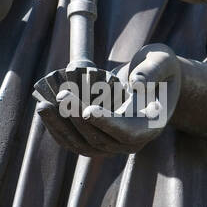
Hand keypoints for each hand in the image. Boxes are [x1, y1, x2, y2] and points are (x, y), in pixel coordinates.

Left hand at [37, 45, 182, 157]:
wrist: (154, 84)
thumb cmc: (160, 69)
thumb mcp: (162, 62)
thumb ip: (153, 70)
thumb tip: (136, 81)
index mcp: (149, 126)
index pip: (126, 132)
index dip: (107, 123)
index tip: (88, 110)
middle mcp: (130, 142)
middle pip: (100, 139)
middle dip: (78, 118)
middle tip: (63, 95)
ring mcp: (112, 145)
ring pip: (82, 144)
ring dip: (61, 127)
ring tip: (44, 106)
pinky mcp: (96, 140)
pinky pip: (74, 140)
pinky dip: (58, 128)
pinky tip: (45, 110)